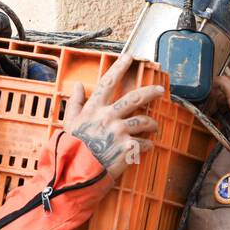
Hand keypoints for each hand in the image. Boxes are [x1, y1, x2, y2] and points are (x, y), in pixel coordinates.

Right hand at [65, 53, 164, 178]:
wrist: (76, 172)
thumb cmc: (71, 149)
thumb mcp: (69, 123)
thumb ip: (75, 103)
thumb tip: (77, 86)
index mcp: (94, 109)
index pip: (108, 82)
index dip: (119, 67)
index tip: (129, 57)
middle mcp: (109, 116)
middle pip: (135, 98)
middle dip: (151, 92)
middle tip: (160, 90)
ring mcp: (120, 131)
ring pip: (145, 122)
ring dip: (152, 125)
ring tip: (155, 128)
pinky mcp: (129, 147)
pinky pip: (145, 144)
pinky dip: (147, 146)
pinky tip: (146, 148)